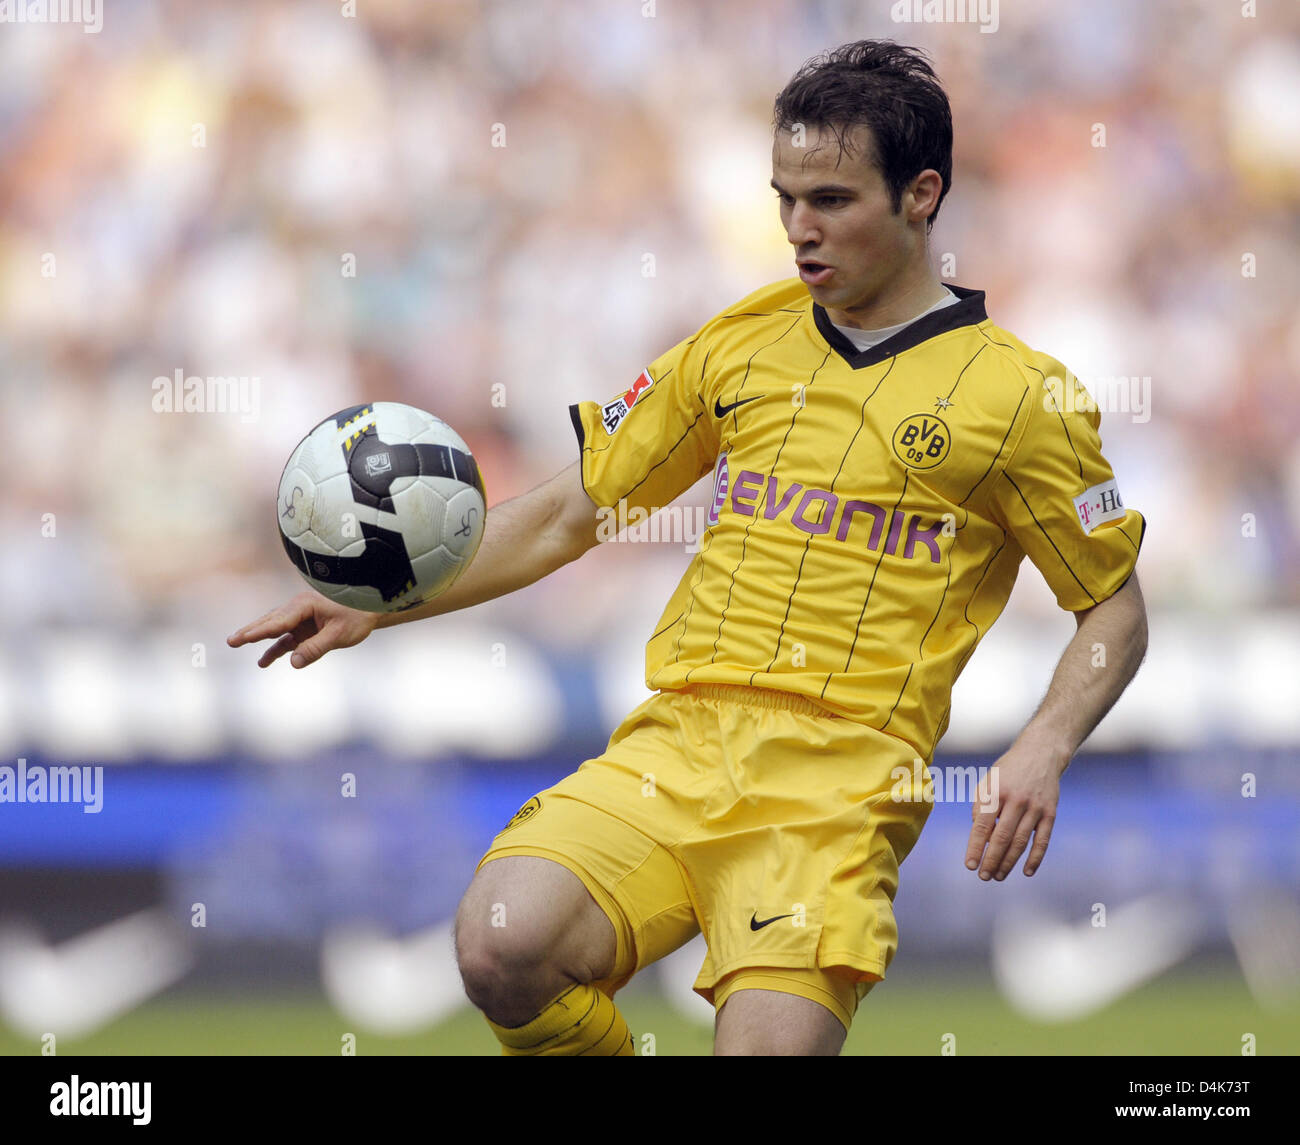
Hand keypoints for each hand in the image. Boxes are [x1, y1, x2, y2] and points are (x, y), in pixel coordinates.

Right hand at [227, 590, 378, 668]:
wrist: (371, 610)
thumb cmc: (357, 617)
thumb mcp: (339, 635)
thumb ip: (316, 648)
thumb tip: (293, 663)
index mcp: (305, 605)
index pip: (280, 621)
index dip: (261, 631)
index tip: (245, 638)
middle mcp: (299, 609)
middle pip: (270, 621)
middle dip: (251, 631)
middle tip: (231, 641)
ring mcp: (300, 619)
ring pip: (274, 628)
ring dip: (257, 637)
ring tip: (236, 643)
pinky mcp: (305, 629)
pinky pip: (285, 639)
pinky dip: (275, 649)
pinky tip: (263, 662)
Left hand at [964, 743, 1065, 880]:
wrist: (1042, 753)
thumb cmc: (1008, 770)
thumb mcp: (988, 780)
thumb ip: (980, 805)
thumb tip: (979, 833)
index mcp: (996, 792)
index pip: (983, 826)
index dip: (976, 847)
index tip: (970, 865)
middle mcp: (1016, 801)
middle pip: (1002, 838)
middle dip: (991, 860)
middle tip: (983, 876)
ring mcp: (1035, 808)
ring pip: (1021, 842)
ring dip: (1009, 862)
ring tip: (998, 876)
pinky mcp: (1050, 813)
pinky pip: (1043, 840)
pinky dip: (1035, 858)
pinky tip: (1026, 871)